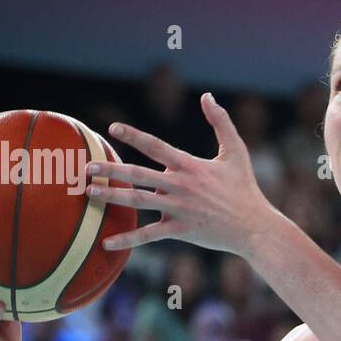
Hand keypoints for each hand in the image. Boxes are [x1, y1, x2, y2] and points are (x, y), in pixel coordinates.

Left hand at [87, 93, 272, 256]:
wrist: (255, 227)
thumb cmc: (245, 189)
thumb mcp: (236, 151)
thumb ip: (220, 122)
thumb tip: (207, 96)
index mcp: (190, 166)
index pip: (156, 146)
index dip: (134, 135)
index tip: (112, 128)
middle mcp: (180, 185)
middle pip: (137, 174)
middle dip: (109, 169)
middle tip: (86, 168)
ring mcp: (179, 209)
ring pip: (137, 201)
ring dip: (111, 197)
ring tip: (89, 193)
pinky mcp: (180, 230)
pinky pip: (149, 236)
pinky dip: (127, 240)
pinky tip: (106, 244)